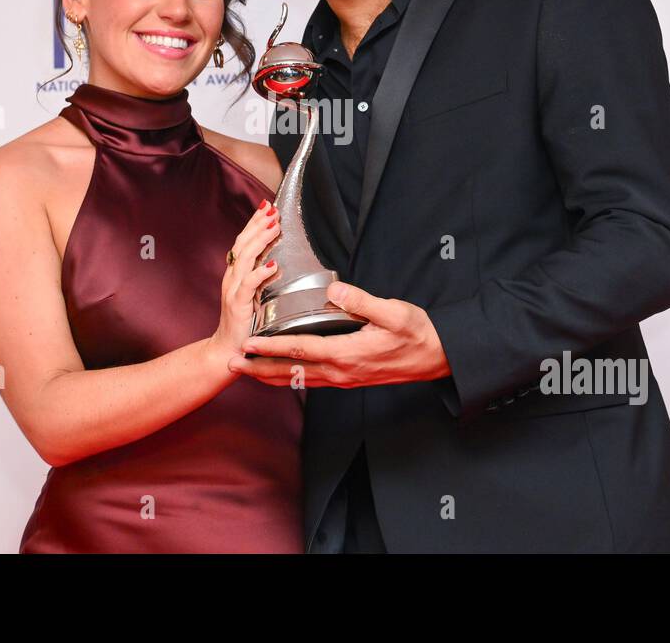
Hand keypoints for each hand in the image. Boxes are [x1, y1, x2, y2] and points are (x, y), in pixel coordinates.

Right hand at [206, 198, 280, 366]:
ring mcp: (233, 290)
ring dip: (260, 240)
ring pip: (245, 258)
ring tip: (273, 227)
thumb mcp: (252, 295)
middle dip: (257, 225)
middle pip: (242, 244)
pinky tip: (272, 265)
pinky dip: (260, 273)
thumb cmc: (244, 324)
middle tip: (272, 210)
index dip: (253, 223)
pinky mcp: (238, 305)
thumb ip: (259, 277)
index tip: (267, 207)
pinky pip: (249, 285)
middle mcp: (232, 278)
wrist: (228, 350)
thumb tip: (275, 259)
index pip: (243, 241)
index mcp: (235, 274)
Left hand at [228, 281, 451, 387]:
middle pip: (291, 371)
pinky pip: (312, 380)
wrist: (438, 359)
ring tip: (246, 370)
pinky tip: (282, 371)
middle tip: (231, 362)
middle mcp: (341, 371)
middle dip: (259, 367)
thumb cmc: (418, 333)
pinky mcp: (349, 378)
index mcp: (347, 353)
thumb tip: (334, 289)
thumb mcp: (393, 312)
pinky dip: (291, 376)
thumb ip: (362, 301)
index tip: (247, 341)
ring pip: (299, 379)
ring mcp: (345, 378)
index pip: (300, 349)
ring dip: (270, 374)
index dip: (270, 345)